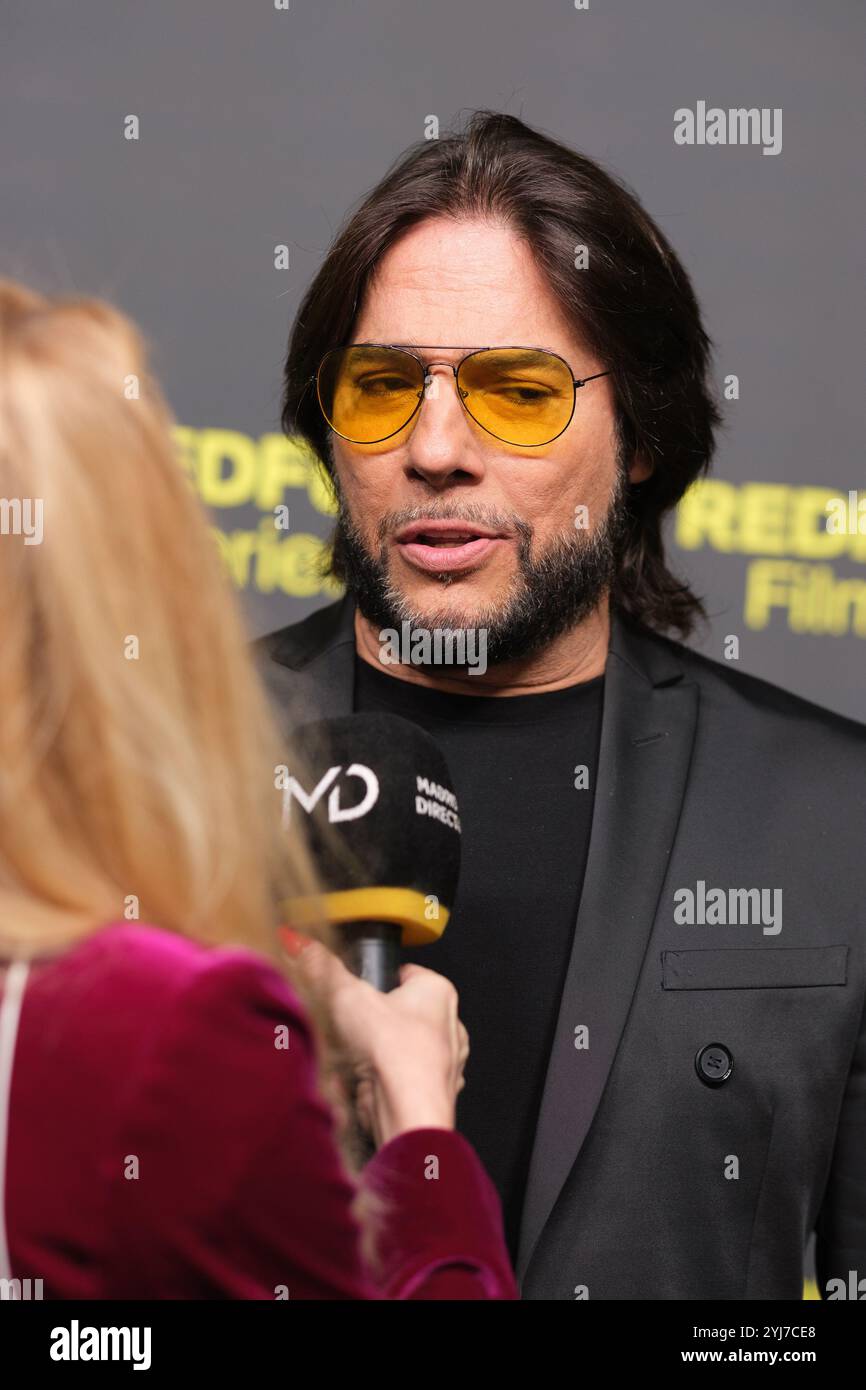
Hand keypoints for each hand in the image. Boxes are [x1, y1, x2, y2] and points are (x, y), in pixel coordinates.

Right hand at [291, 939, 468, 1147]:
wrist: (408, 1110)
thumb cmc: (394, 1051)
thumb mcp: (345, 995)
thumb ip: (321, 967)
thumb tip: (299, 943)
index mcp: (438, 991)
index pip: (405, 973)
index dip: (377, 981)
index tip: (358, 988)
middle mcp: (450, 1025)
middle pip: (399, 1013)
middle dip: (372, 1023)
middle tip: (352, 1028)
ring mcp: (446, 1061)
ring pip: (400, 1049)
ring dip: (376, 1054)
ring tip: (356, 1059)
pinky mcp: (434, 1092)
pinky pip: (401, 1079)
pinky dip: (383, 1081)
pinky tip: (365, 1084)